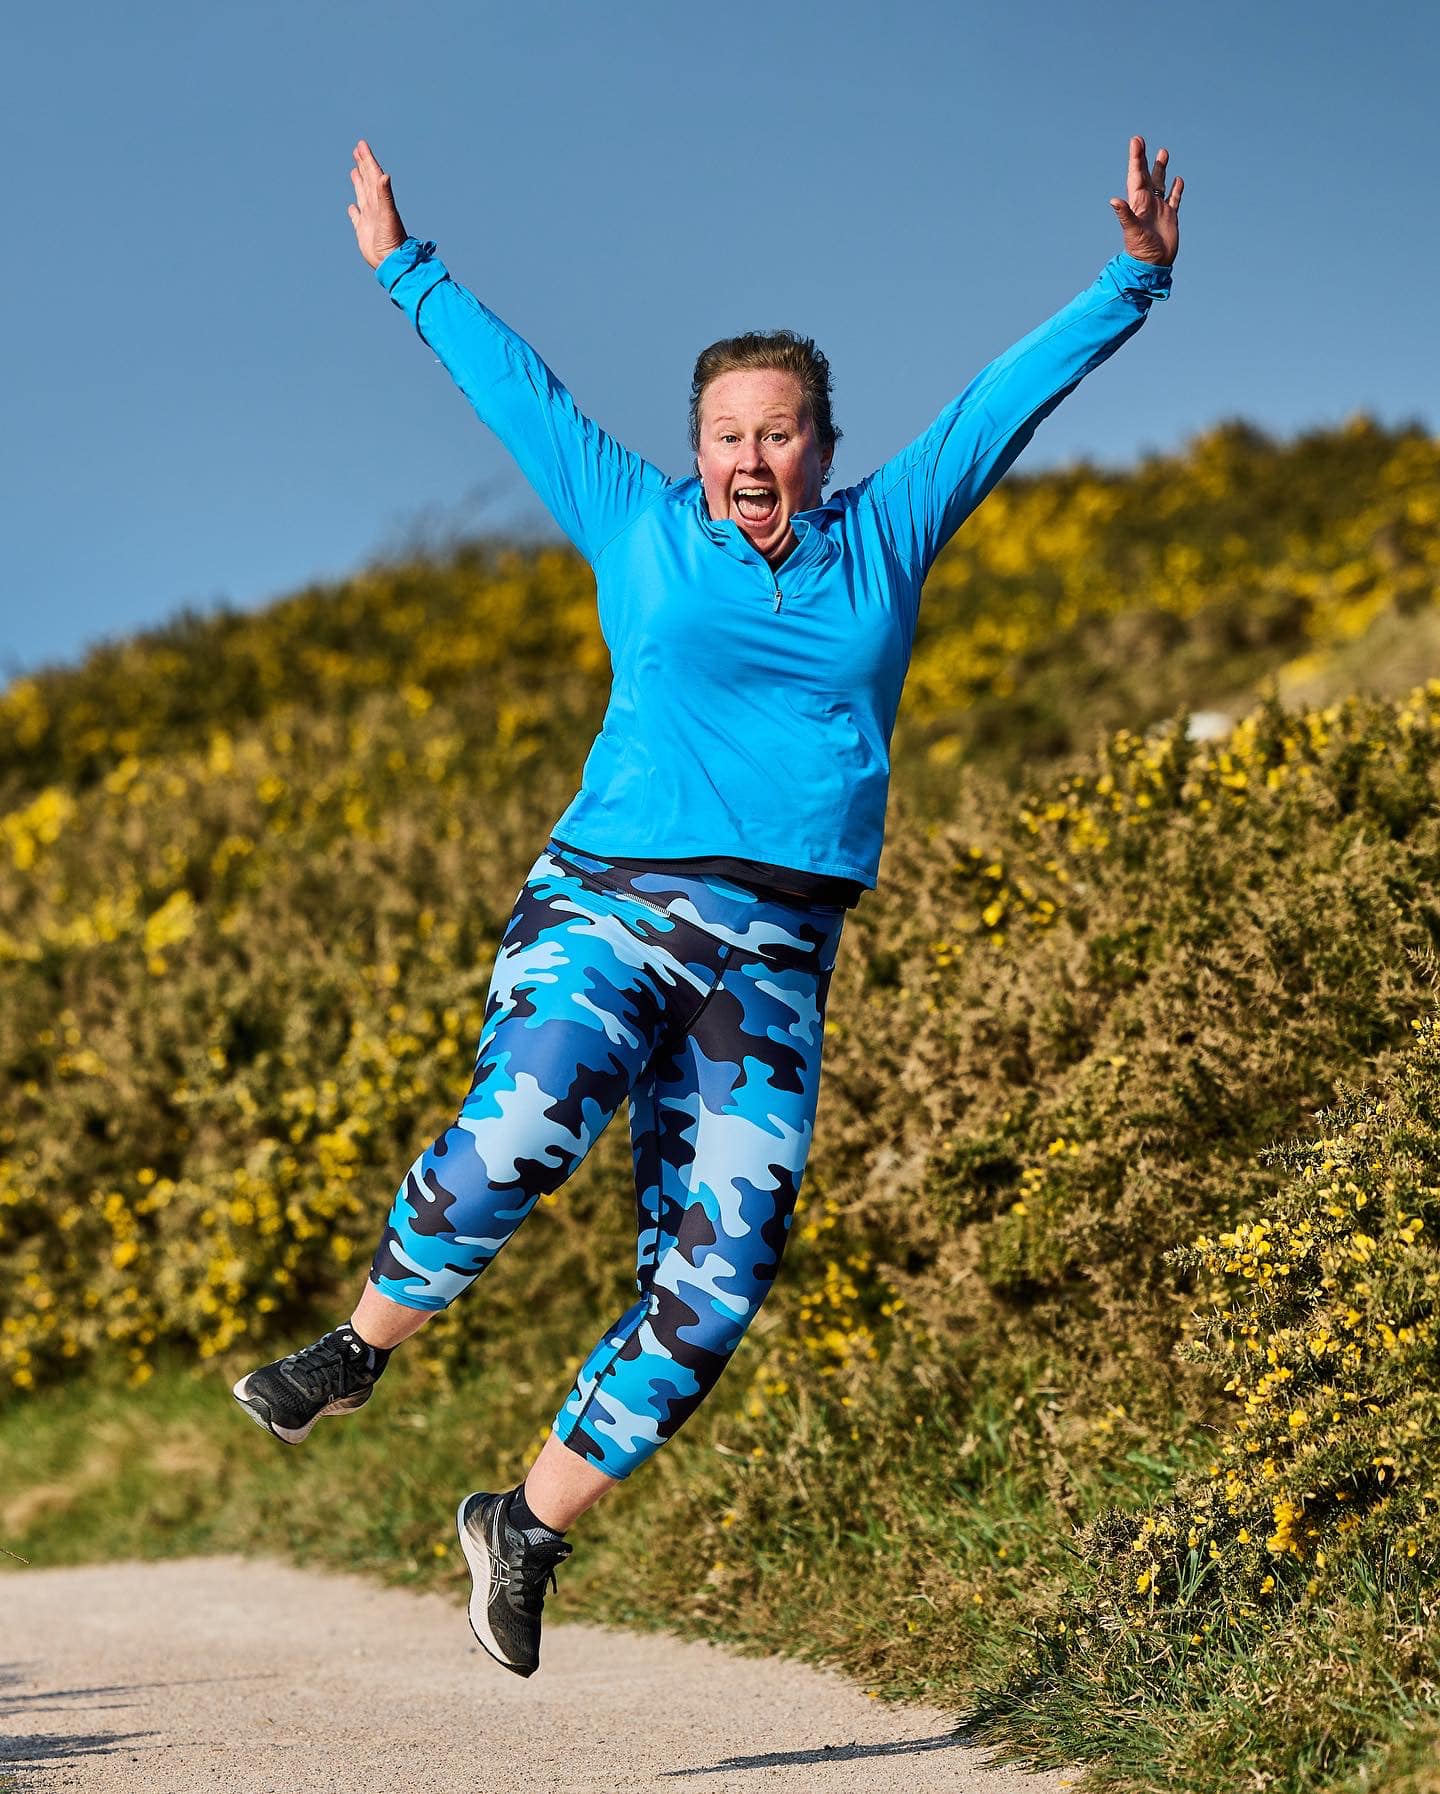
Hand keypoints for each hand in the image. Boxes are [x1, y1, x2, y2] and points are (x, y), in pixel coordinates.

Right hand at [347, 139, 408, 269]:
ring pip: (362, 194)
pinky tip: (352, 207)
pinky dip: (354, 210)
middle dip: (363, 164)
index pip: (373, 174)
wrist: (393, 262)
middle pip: (367, 180)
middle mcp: (375, 206)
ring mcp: (369, 217)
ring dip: (359, 181)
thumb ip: (385, 195)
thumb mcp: (388, 215)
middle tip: (358, 149)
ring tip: (354, 170)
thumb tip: (383, 175)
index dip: (367, 159)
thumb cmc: (393, 239)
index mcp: (380, 200)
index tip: (361, 145)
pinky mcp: (363, 230)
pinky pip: (356, 217)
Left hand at [1108, 134, 1181, 265]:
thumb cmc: (1140, 251)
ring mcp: (1159, 209)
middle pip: (1146, 175)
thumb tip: (1114, 200)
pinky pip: (1174, 199)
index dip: (1136, 158)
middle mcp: (1147, 203)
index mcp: (1138, 203)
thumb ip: (1124, 215)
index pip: (1136, 176)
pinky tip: (1178, 180)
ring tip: (1163, 152)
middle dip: (1143, 159)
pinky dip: (1176, 189)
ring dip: (1160, 169)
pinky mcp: (1170, 217)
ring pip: (1160, 184)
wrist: (1152, 266)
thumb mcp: (1132, 231)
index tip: (1136, 141)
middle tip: (1140, 141)